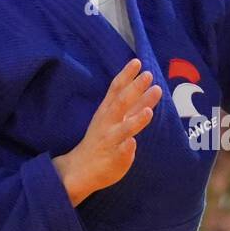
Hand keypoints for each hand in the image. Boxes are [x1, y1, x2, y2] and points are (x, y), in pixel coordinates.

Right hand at [53, 58, 160, 205]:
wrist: (80, 169)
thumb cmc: (101, 141)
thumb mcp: (113, 119)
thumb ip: (131, 106)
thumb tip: (148, 89)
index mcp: (108, 112)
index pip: (116, 90)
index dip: (126, 75)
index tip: (137, 62)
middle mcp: (108, 123)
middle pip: (121, 103)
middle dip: (135, 89)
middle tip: (148, 76)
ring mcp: (110, 140)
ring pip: (123, 128)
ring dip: (136, 119)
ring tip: (149, 110)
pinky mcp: (113, 158)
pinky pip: (120, 152)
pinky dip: (126, 148)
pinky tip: (132, 143)